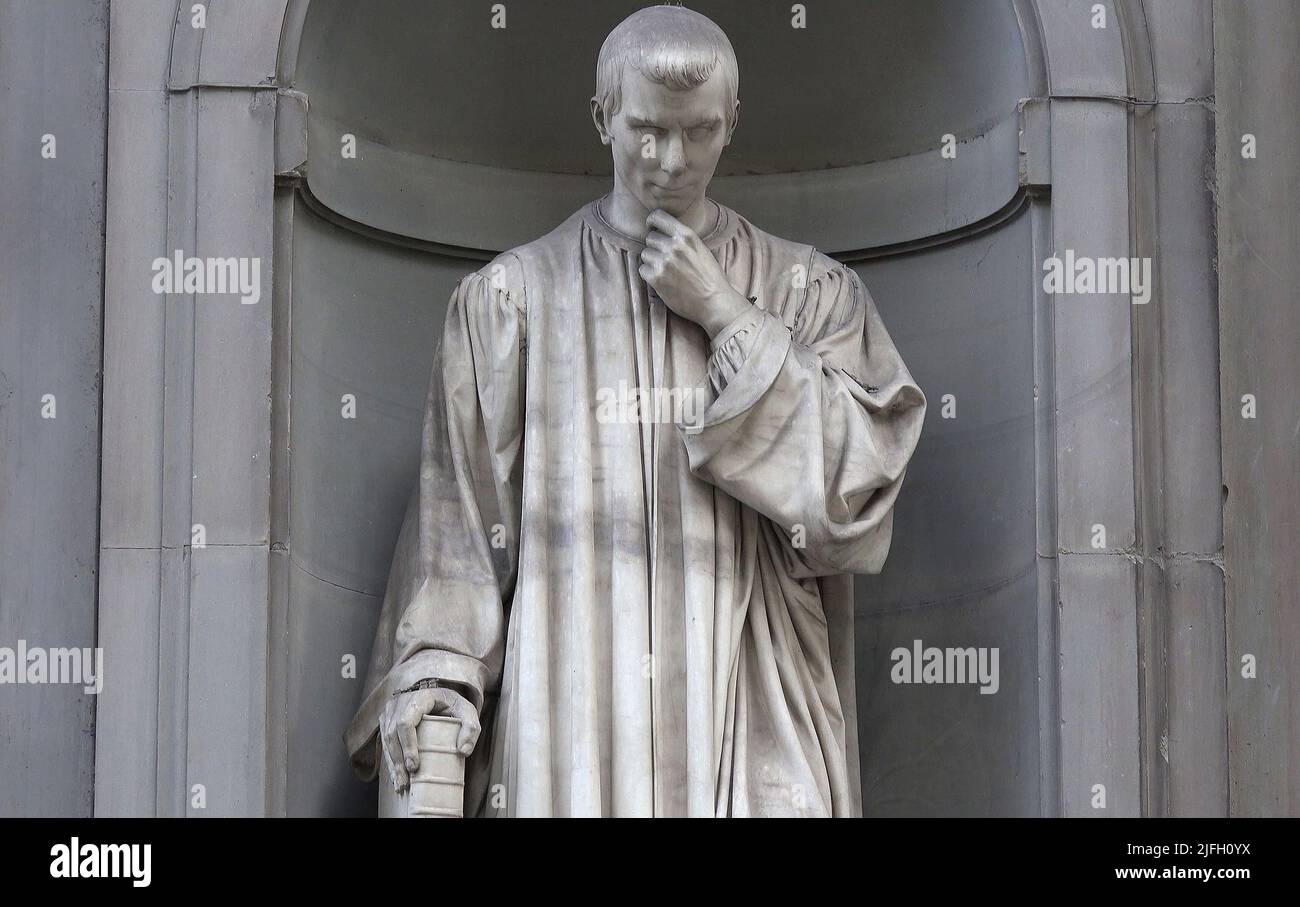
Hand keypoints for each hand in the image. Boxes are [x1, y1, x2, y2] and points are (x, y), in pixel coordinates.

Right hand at [380, 685, 480, 791]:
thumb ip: (471, 729)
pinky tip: (396, 776)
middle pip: (392, 733)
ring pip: (386, 739)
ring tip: (400, 784)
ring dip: (392, 763)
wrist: (439, 695)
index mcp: (419, 698)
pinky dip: (390, 760)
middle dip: (398, 760)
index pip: (406, 722)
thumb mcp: (468, 712)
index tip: (413, 767)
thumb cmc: (453, 704)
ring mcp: (391, 711)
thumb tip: (464, 751)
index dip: (408, 745)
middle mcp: (400, 702)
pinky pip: (384, 742)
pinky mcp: (387, 720)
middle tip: (405, 782)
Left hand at [639, 209, 751, 337]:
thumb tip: (664, 234)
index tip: (652, 228)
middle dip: (655, 247)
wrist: (714, 302)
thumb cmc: (711, 278)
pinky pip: (642, 270)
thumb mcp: (701, 249)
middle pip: (650, 238)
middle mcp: (673, 246)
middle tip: (665, 259)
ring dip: (651, 261)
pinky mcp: (657, 278)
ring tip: (665, 271)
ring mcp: (664, 262)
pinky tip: (661, 280)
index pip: (658, 216)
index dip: (652, 222)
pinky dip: (648, 275)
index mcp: (686, 235)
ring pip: (645, 254)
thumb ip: (683, 240)